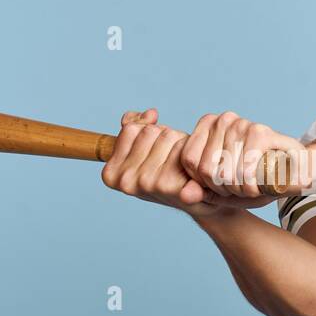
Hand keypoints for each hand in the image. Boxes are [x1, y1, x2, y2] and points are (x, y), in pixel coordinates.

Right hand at [100, 109, 223, 217]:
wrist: (204, 201)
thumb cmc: (171, 173)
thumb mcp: (145, 148)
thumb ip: (137, 126)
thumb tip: (151, 113)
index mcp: (111, 174)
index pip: (130, 129)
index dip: (149, 135)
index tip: (156, 154)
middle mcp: (125, 181)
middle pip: (150, 131)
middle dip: (165, 139)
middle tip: (173, 162)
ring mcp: (146, 183)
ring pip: (167, 135)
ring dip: (179, 144)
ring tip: (184, 166)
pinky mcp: (170, 186)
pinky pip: (182, 148)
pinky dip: (193, 155)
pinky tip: (196, 170)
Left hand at [180, 111, 310, 208]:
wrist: (298, 170)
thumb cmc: (258, 179)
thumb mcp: (226, 189)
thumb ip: (202, 192)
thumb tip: (183, 196)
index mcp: (209, 125)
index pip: (190, 160)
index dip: (205, 182)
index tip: (223, 186)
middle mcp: (223, 120)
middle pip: (206, 169)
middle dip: (223, 189)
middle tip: (240, 189)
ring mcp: (241, 124)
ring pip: (225, 173)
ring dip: (240, 190)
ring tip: (252, 186)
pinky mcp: (260, 132)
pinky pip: (244, 171)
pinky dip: (252, 187)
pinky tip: (261, 185)